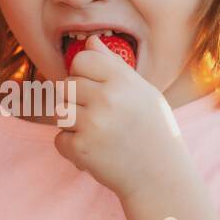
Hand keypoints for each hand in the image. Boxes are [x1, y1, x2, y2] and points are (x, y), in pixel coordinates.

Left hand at [55, 34, 191, 198]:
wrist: (160, 177)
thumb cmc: (152, 130)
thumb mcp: (142, 92)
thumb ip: (113, 66)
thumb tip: (90, 41)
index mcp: (123, 80)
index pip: (81, 60)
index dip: (84, 74)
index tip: (96, 89)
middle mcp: (107, 99)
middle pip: (66, 85)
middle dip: (77, 100)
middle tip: (100, 117)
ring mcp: (93, 124)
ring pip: (59, 111)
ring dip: (72, 123)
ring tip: (96, 133)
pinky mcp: (82, 149)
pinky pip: (59, 139)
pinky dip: (72, 147)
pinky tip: (94, 150)